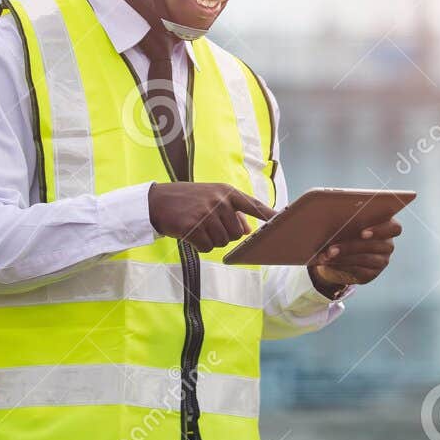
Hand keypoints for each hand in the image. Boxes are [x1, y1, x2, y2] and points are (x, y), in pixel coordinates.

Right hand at [148, 182, 274, 252]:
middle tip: (208, 225)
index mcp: (227, 192)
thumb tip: (248, 231)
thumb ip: (232, 212)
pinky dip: (199, 246)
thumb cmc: (188, 200)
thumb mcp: (211, 198)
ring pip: (222, 242)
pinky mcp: (193, 226)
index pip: (253, 205)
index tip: (282, 221)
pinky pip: (207, 248)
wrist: (157, 200)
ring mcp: (206, 213)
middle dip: (225, 234)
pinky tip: (190, 234)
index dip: (268, 215)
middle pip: (237, 233)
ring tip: (198, 227)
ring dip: (211, 240)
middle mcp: (220, 201)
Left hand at [309, 218, 401, 291]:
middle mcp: (387, 244)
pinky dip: (342, 265)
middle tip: (332, 248)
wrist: (338, 255)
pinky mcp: (371, 274)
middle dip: (351, 246)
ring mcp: (381, 261)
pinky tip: (330, 262)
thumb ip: (348, 221)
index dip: (380, 230)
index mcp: (386, 225)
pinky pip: (359, 270)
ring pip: (366, 259)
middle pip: (376, 245)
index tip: (363, 233)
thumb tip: (330, 221)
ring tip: (327, 255)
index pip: (394, 228)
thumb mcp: (347, 224)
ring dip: (344, 257)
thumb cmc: (344, 231)